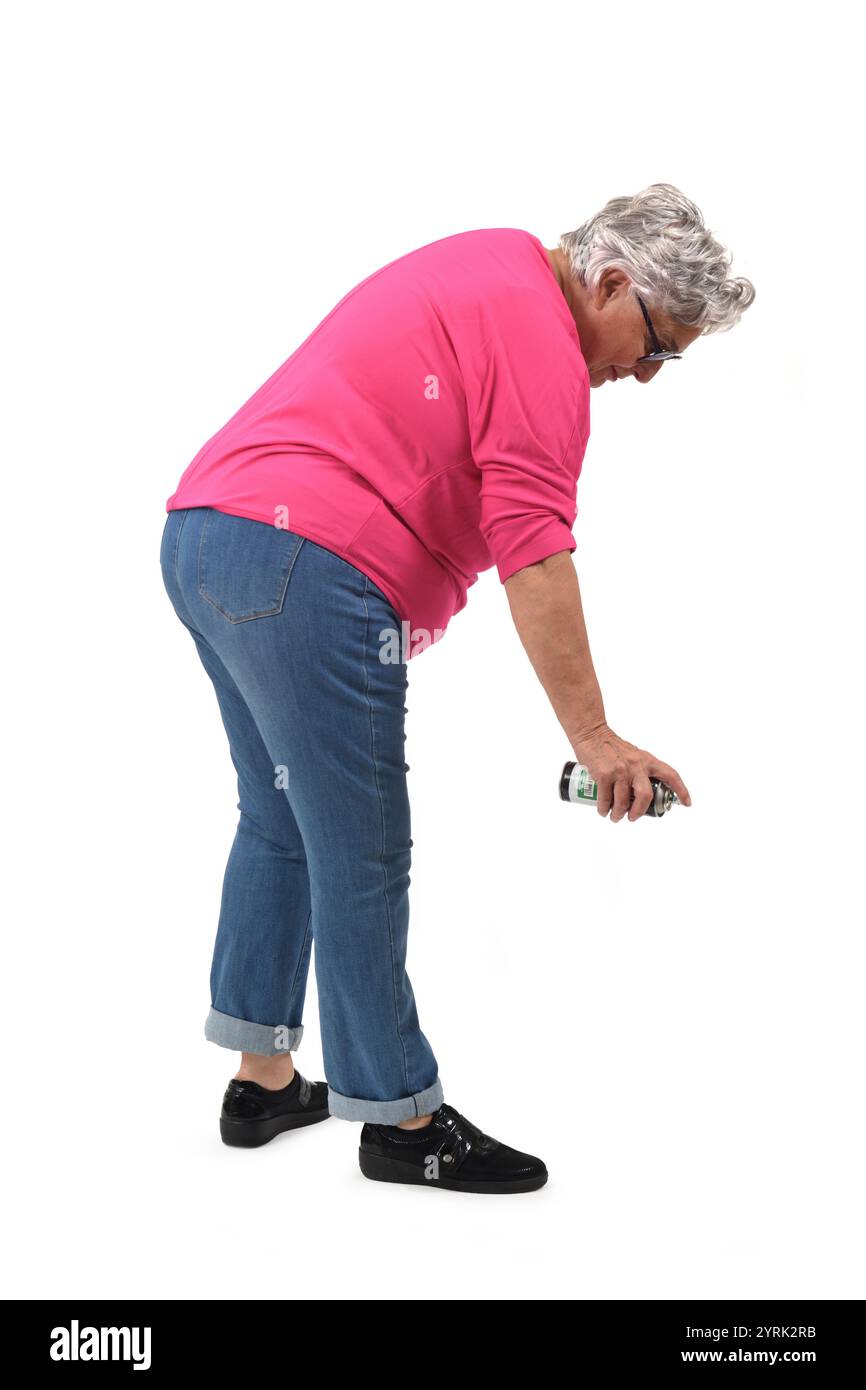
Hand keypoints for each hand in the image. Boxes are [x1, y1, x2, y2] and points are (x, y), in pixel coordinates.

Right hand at [570, 722, 691, 821]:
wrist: (591, 733)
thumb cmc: (611, 746)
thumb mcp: (634, 755)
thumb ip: (641, 770)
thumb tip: (642, 794)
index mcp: (647, 760)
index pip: (670, 775)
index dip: (681, 790)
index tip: (686, 803)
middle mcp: (636, 766)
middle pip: (645, 797)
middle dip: (639, 812)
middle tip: (633, 817)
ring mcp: (620, 771)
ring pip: (623, 802)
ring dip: (618, 814)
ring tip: (615, 816)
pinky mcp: (604, 775)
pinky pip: (605, 800)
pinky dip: (604, 809)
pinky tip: (603, 810)